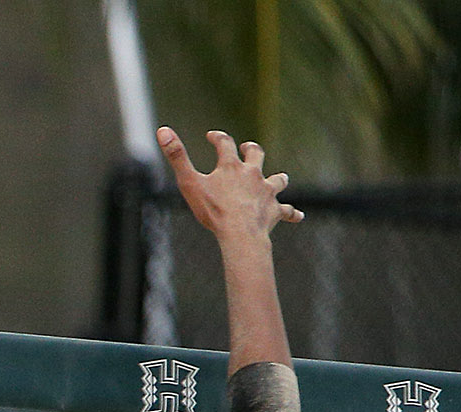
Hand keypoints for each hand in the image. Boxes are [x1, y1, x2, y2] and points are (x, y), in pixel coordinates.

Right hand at [158, 127, 302, 242]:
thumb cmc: (213, 209)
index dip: (218, 138)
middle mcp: (253, 174)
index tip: (212, 136)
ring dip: (278, 178)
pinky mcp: (275, 210)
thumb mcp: (189, 182)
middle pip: (256, 155)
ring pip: (278, 179)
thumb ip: (176, 156)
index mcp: (231, 167)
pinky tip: (297, 216)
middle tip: (248, 147)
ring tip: (279, 178)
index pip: (225, 143)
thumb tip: (162, 129)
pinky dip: (291, 213)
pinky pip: (286, 211)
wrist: (240, 232)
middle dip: (252, 149)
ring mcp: (266, 192)